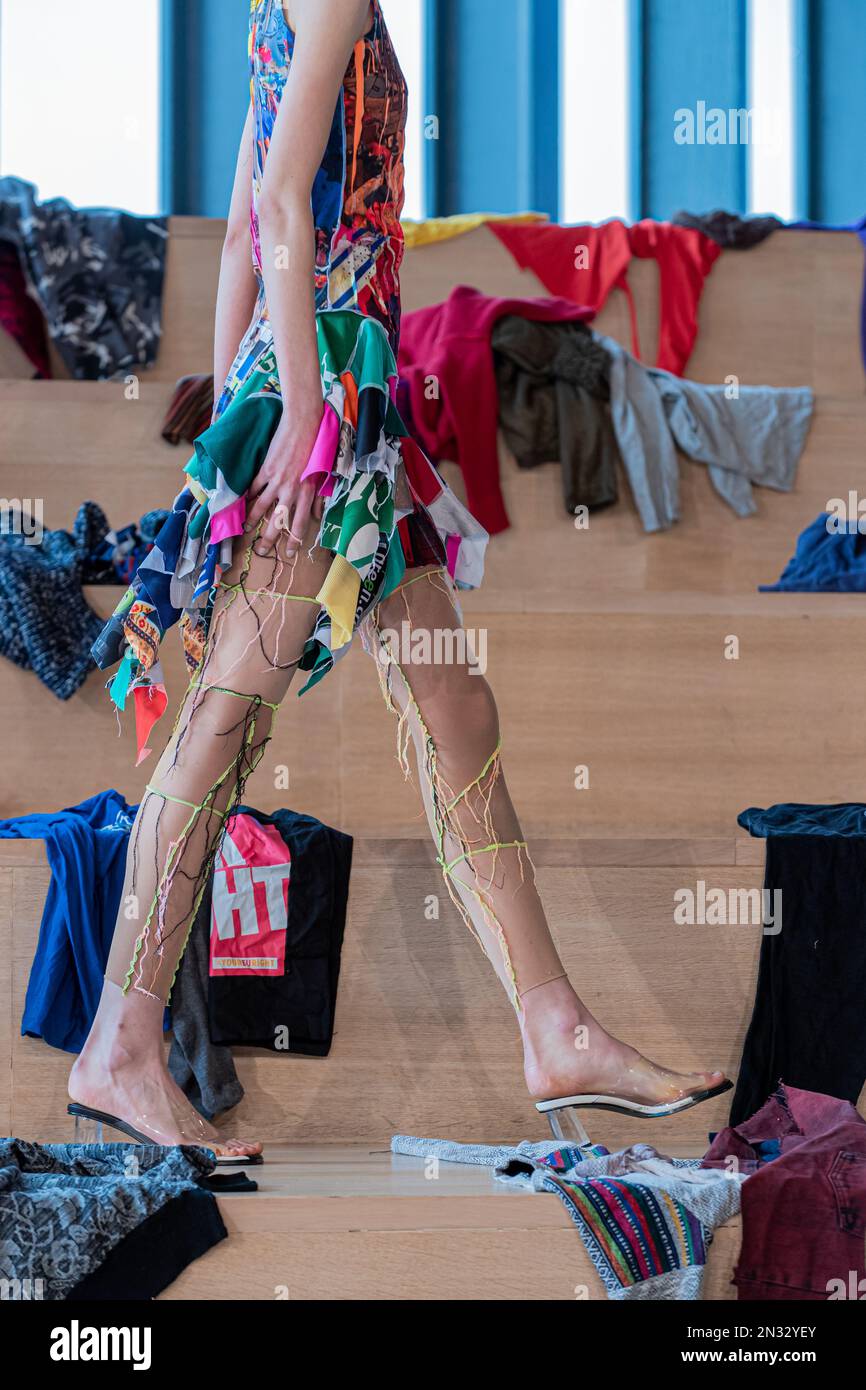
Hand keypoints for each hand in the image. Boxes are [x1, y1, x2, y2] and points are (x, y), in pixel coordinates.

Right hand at [245, 405, 323, 549]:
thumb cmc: (317, 448)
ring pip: (261, 506)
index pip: (299, 524)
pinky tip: (245, 502)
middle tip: (261, 551)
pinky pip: (254, 487)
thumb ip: (319, 498)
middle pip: (278, 521)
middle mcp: (291, 491)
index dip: (293, 541)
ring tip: (247, 529)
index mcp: (307, 494)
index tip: (288, 553)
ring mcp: (276, 480)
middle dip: (269, 539)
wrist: (304, 424)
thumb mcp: (323, 476)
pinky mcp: (265, 469)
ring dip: (253, 520)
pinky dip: (249, 496)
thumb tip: (317, 515)